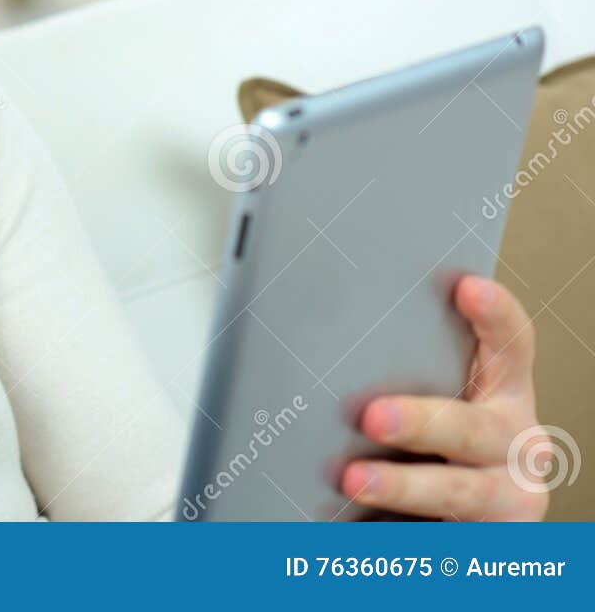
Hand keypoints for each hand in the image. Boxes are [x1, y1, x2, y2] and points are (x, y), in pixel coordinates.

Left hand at [339, 275, 549, 519]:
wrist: (467, 526)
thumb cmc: (436, 445)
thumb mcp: (433, 397)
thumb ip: (404, 368)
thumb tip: (318, 330)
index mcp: (504, 395)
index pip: (511, 346)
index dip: (494, 316)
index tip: (466, 287)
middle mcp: (516, 445)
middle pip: (473, 428)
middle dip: (422, 421)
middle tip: (373, 415)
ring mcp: (507, 500)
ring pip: (460, 493)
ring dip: (403, 487)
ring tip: (354, 480)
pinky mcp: (488, 546)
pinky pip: (436, 543)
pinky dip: (394, 538)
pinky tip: (353, 531)